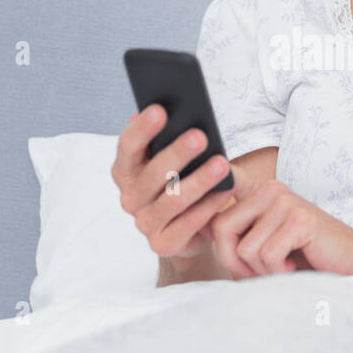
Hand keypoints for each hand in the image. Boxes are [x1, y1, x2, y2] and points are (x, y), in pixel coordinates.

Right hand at [111, 106, 255, 267]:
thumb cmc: (182, 183)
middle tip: (200, 136)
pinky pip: (188, 224)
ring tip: (221, 164)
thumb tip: (169, 109)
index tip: (160, 110)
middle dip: (177, 153)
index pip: (128, 146)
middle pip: (152, 173)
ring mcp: (144, 223)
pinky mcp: (162, 244)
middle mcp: (130, 197)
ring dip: (199, 181)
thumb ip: (167, 139)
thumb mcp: (175, 161)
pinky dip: (208, 206)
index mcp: (126, 170)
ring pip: (172, 199)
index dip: (142, 129)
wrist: (190, 232)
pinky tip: (225, 191)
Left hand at [209, 178, 352, 277]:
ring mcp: (286, 202)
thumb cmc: (305, 258)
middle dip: (236, 261)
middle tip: (260, 271)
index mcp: (259, 192)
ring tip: (284, 267)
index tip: (236, 264)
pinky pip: (267, 255)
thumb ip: (236, 238)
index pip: (216, 219)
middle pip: (222, 230)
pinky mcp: (300, 220)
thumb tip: (197, 238)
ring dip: (262, 269)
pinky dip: (278, 271)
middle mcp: (270, 190)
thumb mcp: (264, 245)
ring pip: (246, 248)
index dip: (220, 248)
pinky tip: (295, 267)